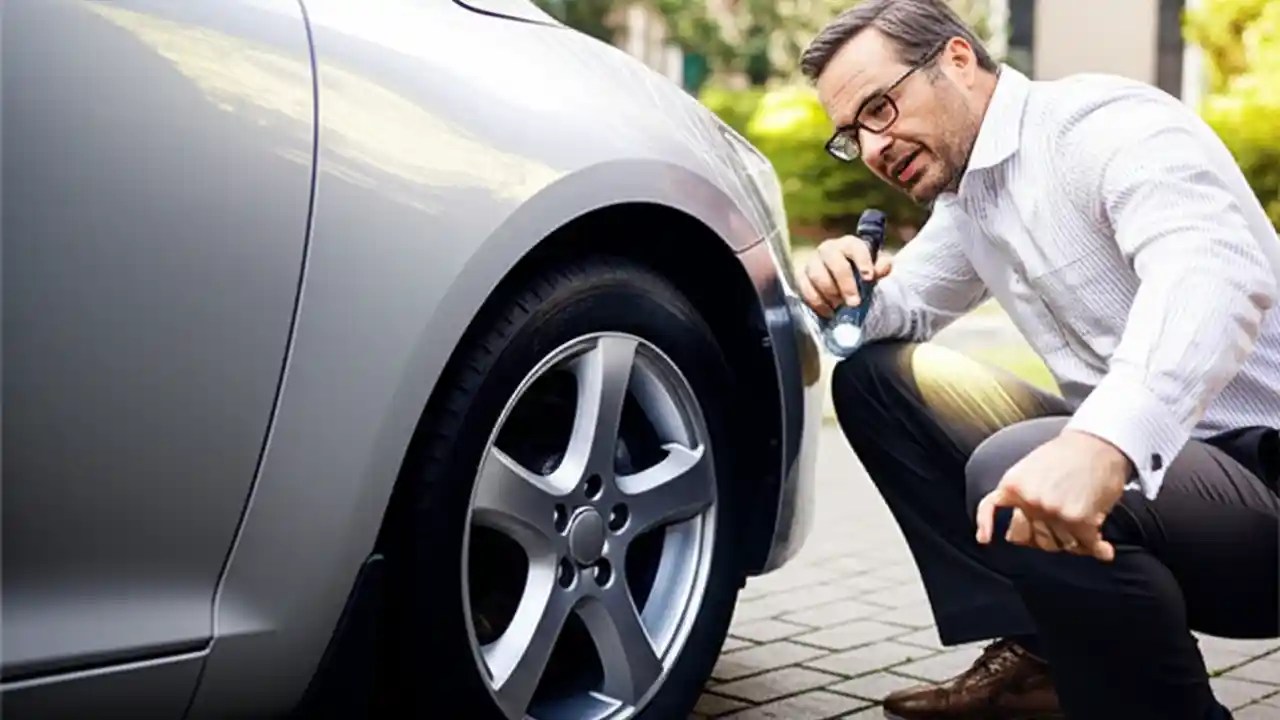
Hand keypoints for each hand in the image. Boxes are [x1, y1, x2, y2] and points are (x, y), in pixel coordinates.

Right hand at [797, 235, 892, 317]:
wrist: (840, 284)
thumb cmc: (858, 274)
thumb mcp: (874, 270)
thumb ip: (881, 268)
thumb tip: (884, 267)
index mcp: (848, 244)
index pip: (855, 247)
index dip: (862, 261)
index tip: (869, 278)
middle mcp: (828, 249)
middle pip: (834, 262)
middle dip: (845, 284)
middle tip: (854, 303)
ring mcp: (812, 262)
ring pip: (817, 275)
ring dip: (830, 294)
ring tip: (840, 306)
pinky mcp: (801, 276)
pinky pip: (805, 288)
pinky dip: (817, 302)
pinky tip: (829, 311)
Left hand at [975, 430, 1131, 561]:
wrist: (1099, 441)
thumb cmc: (1068, 454)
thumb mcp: (1030, 467)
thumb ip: (1020, 495)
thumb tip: (1013, 536)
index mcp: (1013, 486)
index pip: (992, 512)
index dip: (1003, 525)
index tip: (984, 538)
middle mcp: (1030, 501)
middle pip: (1034, 538)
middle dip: (1050, 536)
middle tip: (1065, 527)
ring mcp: (1054, 512)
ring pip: (1062, 543)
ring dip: (1076, 539)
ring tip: (1086, 526)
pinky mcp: (1079, 519)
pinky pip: (1087, 544)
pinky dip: (1098, 549)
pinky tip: (1104, 551)